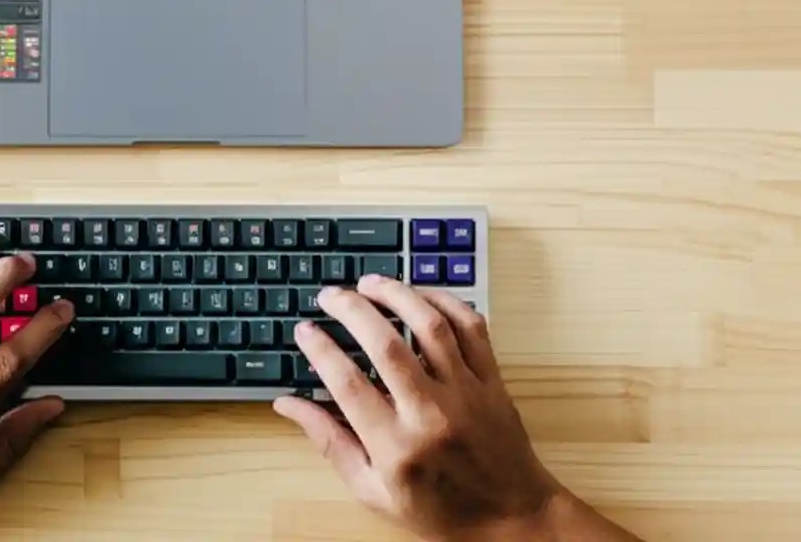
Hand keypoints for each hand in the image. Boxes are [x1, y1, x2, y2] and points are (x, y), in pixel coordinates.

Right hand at [274, 277, 560, 541]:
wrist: (512, 519)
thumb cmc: (439, 511)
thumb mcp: (372, 490)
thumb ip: (330, 442)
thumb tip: (288, 404)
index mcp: (396, 447)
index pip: (347, 384)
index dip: (321, 350)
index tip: (305, 330)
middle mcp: (431, 414)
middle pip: (385, 345)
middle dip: (351, 310)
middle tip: (330, 296)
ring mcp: (466, 393)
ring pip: (430, 326)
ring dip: (396, 295)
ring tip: (370, 283)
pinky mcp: (492, 381)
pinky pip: (471, 328)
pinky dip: (445, 302)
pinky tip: (420, 295)